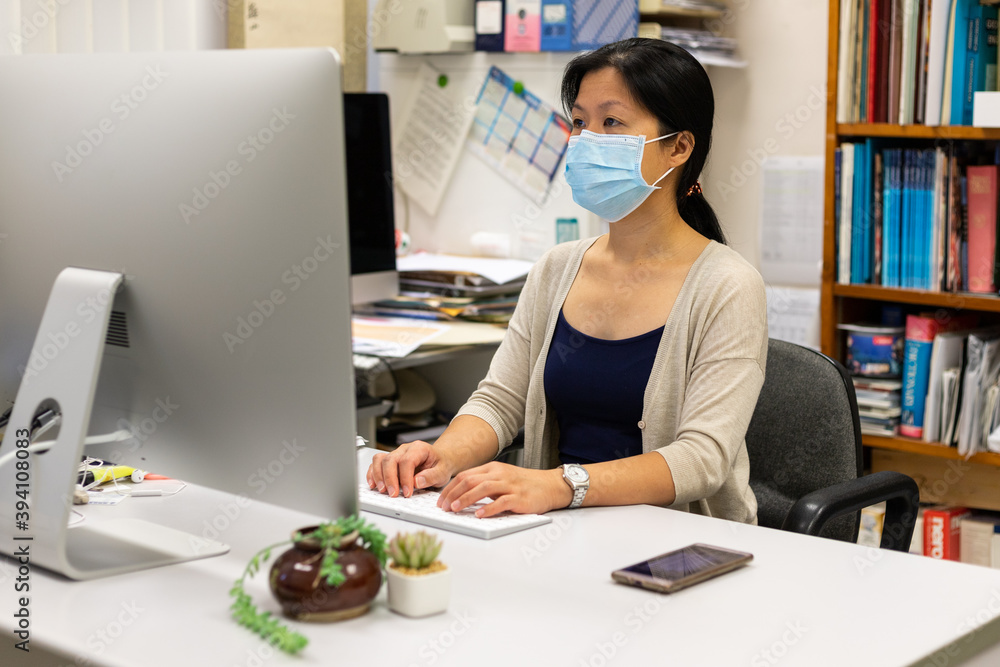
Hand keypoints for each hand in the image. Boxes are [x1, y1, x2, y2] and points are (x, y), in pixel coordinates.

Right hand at [366, 441, 454, 497]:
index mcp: (419, 448)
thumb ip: (432, 476)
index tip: (407, 492)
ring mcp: (395, 453)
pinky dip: (373, 473)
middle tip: (393, 494)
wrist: (439, 460)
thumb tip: (416, 481)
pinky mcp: (389, 460)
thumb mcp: (442, 471)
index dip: (405, 477)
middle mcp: (405, 449)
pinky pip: (376, 463)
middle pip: (391, 460)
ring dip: (379, 476)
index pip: (407, 461)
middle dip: (390, 479)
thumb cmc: (440, 464)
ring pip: (380, 460)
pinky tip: (374, 484)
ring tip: (383, 490)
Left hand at [437, 462, 572, 517]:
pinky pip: (501, 502)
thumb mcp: (502, 479)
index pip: (465, 475)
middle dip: (453, 494)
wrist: (550, 485)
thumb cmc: (524, 484)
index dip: (450, 488)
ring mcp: (509, 485)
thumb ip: (484, 484)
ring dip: (466, 499)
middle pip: (470, 480)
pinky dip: (488, 508)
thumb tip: (461, 496)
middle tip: (444, 507)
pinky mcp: (519, 497)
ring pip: (483, 488)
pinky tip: (479, 515)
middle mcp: (499, 474)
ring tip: (456, 509)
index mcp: (492, 468)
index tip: (441, 500)